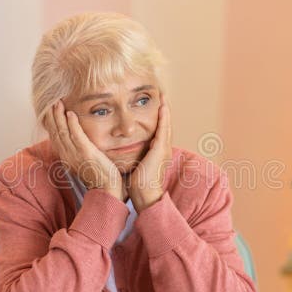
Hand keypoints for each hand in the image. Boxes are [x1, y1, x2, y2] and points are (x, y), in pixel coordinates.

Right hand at [46, 100, 125, 200]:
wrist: (107, 189)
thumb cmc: (98, 175)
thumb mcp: (83, 162)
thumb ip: (77, 151)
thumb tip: (75, 140)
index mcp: (66, 157)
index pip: (54, 137)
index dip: (51, 122)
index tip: (49, 110)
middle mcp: (67, 156)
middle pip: (55, 132)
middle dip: (52, 116)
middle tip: (50, 101)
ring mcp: (75, 155)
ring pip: (63, 132)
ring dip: (59, 116)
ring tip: (58, 103)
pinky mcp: (86, 153)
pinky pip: (76, 136)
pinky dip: (72, 124)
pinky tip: (70, 114)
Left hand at [127, 94, 171, 211]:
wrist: (145, 195)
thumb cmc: (138, 184)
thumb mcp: (137, 166)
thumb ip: (135, 157)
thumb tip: (124, 152)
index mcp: (158, 153)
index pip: (160, 132)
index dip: (159, 119)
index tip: (156, 107)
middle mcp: (164, 149)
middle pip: (165, 126)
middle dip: (164, 111)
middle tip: (162, 96)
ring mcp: (164, 149)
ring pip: (166, 125)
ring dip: (165, 110)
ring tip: (164, 97)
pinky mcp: (161, 149)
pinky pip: (164, 129)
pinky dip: (164, 117)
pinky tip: (163, 106)